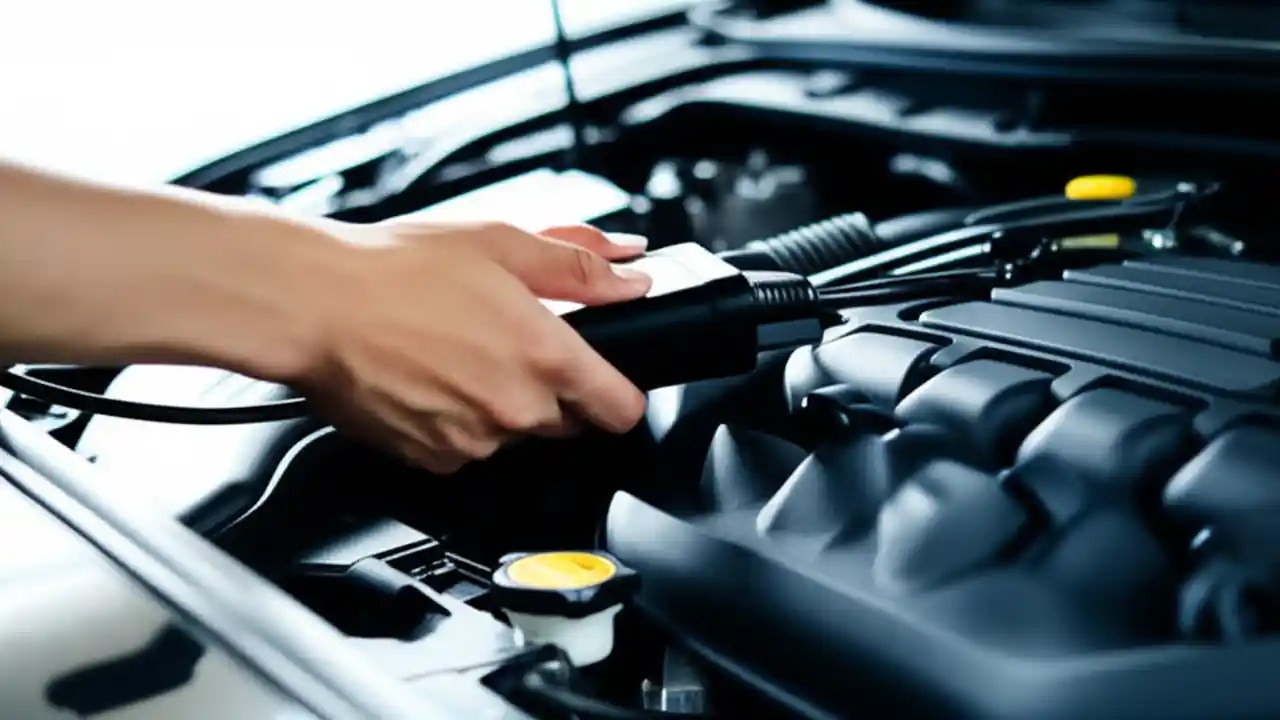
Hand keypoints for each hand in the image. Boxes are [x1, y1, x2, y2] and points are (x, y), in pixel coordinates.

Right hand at [290, 219, 652, 472]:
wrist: (315, 306)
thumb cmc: (398, 269)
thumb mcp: (502, 242)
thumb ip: (580, 266)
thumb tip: (632, 278)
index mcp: (547, 358)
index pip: (623, 409)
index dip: (620, 392)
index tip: (606, 380)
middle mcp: (517, 410)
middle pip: (569, 420)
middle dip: (552, 388)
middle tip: (508, 340)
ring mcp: (474, 441)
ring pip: (515, 434)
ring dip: (502, 403)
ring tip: (458, 351)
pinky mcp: (432, 459)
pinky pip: (468, 447)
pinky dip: (459, 421)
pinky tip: (430, 378)